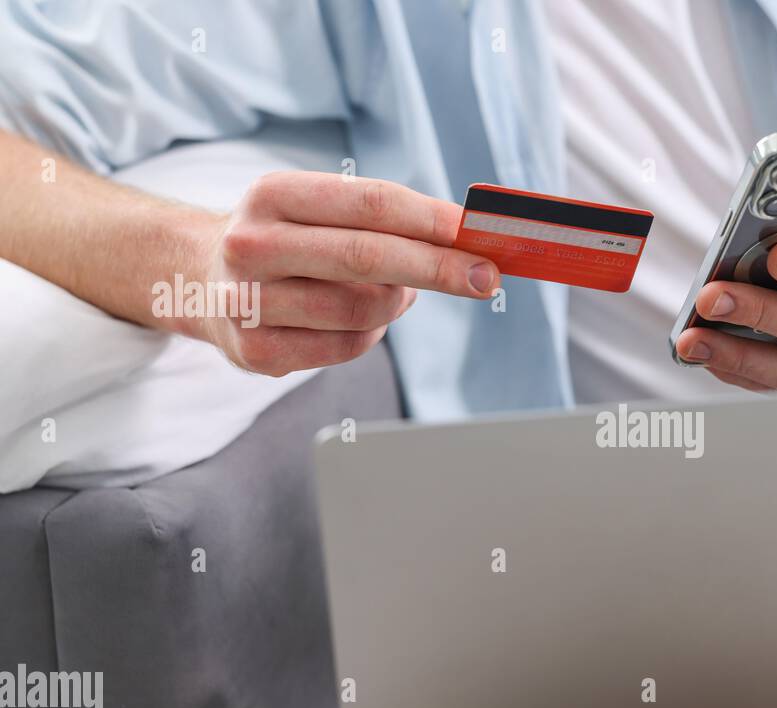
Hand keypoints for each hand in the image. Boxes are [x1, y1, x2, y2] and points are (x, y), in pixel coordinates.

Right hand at [184, 172, 499, 375]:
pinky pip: (346, 347)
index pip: (370, 203)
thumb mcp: (318, 210)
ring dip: (397, 303)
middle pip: (367, 256)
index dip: (431, 219)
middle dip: (438, 268)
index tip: (477, 232)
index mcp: (272, 195)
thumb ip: (382, 220)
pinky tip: (360, 320)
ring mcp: (248, 301)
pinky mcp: (255, 351)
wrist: (198, 280)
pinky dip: (370, 334)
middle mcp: (251, 244)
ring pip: (363, 309)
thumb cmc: (285, 240)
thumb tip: (463, 243)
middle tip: (485, 277)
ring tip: (394, 292)